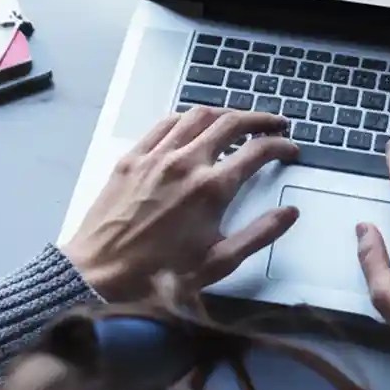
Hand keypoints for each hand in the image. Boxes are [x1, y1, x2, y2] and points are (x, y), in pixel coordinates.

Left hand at [63, 108, 299, 300]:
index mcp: (211, 189)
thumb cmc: (158, 275)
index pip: (258, 151)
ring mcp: (157, 156)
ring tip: (238, 120)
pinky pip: (165, 124)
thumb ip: (259, 234)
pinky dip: (187, 118)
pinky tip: (194, 125)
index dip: (280, 145)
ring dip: (225, 113)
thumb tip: (289, 213)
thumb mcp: (218, 263)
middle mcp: (186, 163)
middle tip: (274, 124)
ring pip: (199, 115)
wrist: (99, 274)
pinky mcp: (133, 157)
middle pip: (232, 122)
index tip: (290, 148)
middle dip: (260, 119)